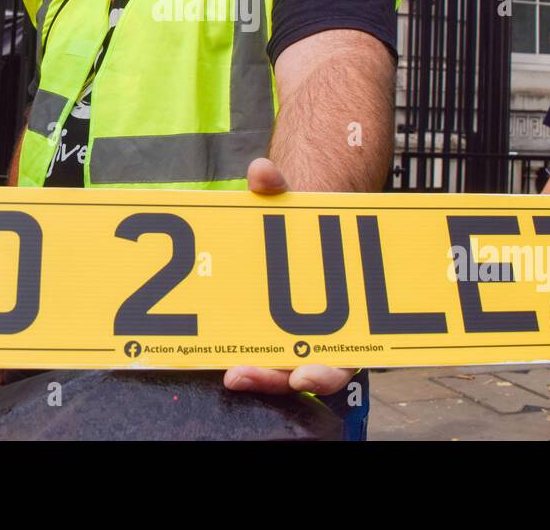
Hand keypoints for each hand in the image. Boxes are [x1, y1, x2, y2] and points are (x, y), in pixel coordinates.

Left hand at [235, 161, 355, 393]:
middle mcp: (317, 337)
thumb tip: (260, 171)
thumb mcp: (297, 206)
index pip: (338, 363)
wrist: (300, 227)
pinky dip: (232, 354)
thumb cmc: (307, 224)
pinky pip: (250, 352)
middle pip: (297, 376)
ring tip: (225, 371)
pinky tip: (206, 351)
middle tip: (239, 374)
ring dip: (251, 375)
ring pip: (273, 371)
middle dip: (271, 379)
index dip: (322, 375)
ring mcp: (288, 339)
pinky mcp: (261, 334)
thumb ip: (278, 188)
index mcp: (343, 319)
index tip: (301, 376)